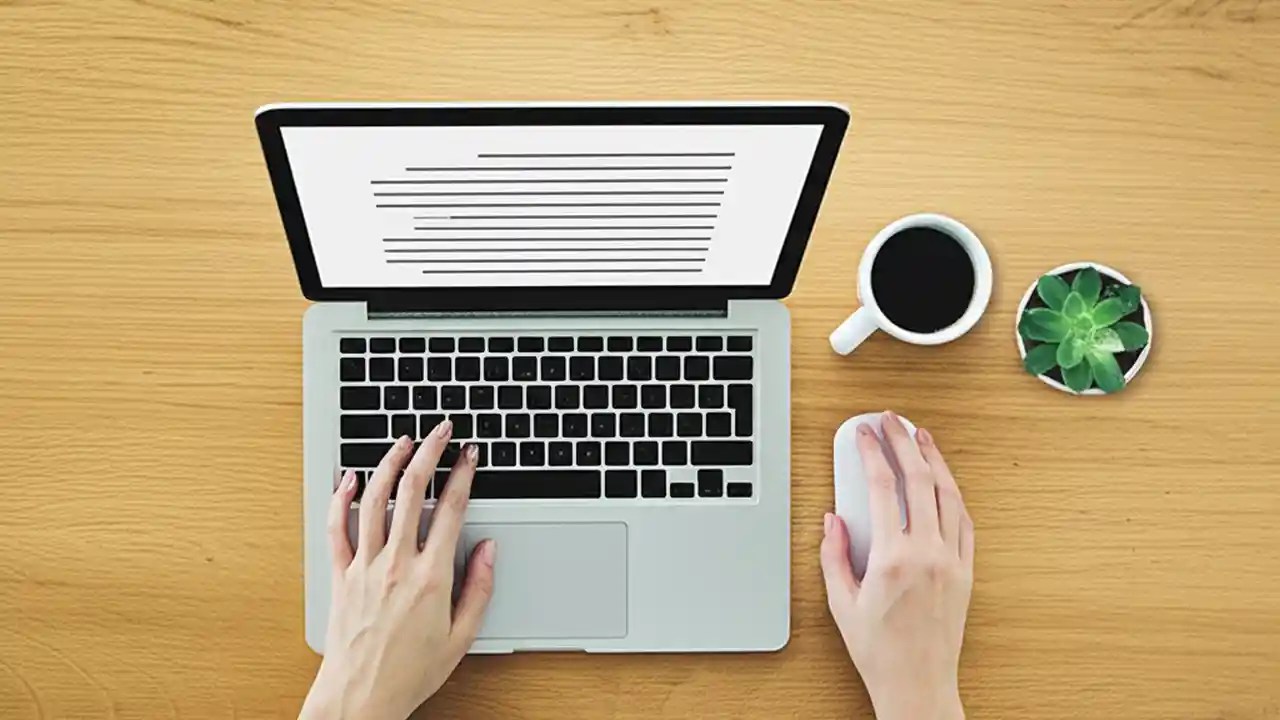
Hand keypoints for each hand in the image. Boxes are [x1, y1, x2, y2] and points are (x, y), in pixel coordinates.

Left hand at [300, 421, 494, 719]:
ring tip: (403, 440)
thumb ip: (478, 588)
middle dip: (429, 451)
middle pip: (412, 491)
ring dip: (389, 463)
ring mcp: (364, 566)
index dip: (464, 473)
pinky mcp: (340, 575)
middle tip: (440, 431)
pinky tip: (350, 477)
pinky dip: (341, 497)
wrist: (360, 699)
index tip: (470, 453)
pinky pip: (336, 527)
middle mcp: (396, 564)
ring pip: (374, 499)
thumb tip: (488, 549)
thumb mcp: (461, 636)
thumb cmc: (410, 674)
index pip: (451, 508)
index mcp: (430, 577)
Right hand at [820, 412, 973, 719]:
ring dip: (935, 460)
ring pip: (948, 494)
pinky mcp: (966, 571)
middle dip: (904, 442)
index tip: (863, 434)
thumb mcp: (841, 601)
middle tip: (893, 420)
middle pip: (919, 480)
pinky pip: (964, 522)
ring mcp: (952, 560)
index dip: (872, 453)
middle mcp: (928, 553)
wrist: (918, 684)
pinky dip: (953, 494)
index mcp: (892, 558)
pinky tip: (944, 480)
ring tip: (922, 437)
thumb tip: (833, 518)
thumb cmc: (878, 650)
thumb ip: (834, 554)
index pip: (883, 487)